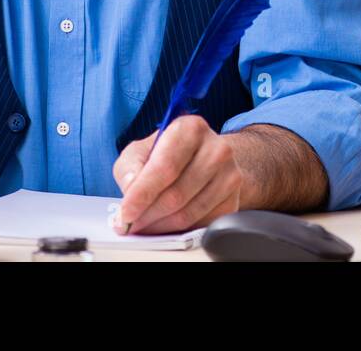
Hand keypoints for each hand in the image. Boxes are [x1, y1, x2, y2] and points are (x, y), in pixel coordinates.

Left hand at [112, 115, 242, 234]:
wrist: (205, 157)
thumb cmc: (169, 153)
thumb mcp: (141, 150)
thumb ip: (130, 167)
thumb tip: (130, 189)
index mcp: (191, 128)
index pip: (165, 167)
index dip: (142, 194)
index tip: (126, 212)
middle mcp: (217, 149)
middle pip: (176, 194)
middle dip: (148, 215)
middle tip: (131, 224)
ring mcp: (229, 175)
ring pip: (188, 213)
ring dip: (161, 226)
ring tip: (145, 225)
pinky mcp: (234, 199)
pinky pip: (201, 224)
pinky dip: (178, 231)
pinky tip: (165, 225)